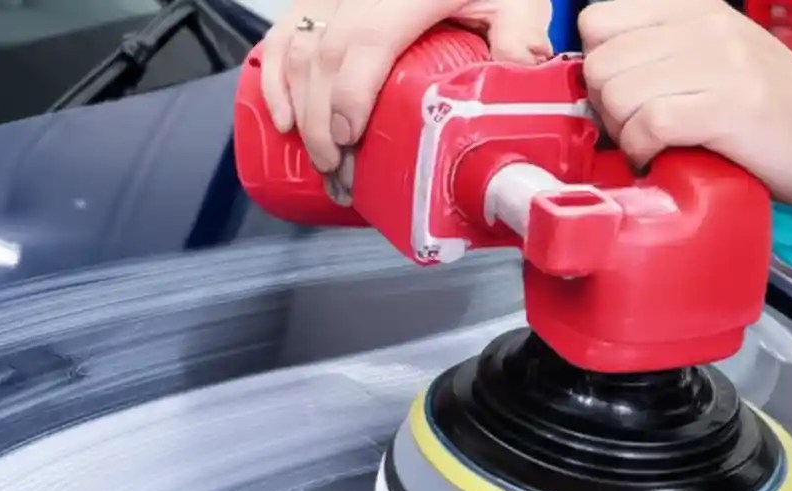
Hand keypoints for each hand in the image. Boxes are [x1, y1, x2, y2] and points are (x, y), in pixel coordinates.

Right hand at [261, 0, 553, 201]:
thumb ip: (519, 37)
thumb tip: (514, 89)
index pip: (365, 40)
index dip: (348, 95)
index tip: (349, 142)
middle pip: (323, 55)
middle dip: (321, 123)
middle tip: (339, 172)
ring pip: (297, 47)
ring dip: (298, 109)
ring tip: (320, 160)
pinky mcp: (323, 0)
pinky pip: (284, 33)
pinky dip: (272, 75)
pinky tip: (282, 118)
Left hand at [579, 0, 791, 212]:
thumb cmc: (768, 117)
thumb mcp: (714, 63)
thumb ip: (658, 56)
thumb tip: (586, 79)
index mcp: (696, 8)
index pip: (598, 21)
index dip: (598, 67)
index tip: (622, 99)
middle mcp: (709, 24)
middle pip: (599, 62)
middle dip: (604, 108)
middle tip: (636, 131)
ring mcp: (724, 62)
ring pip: (617, 93)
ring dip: (624, 133)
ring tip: (653, 146)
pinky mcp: (734, 106)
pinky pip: (650, 123)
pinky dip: (643, 151)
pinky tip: (662, 158)